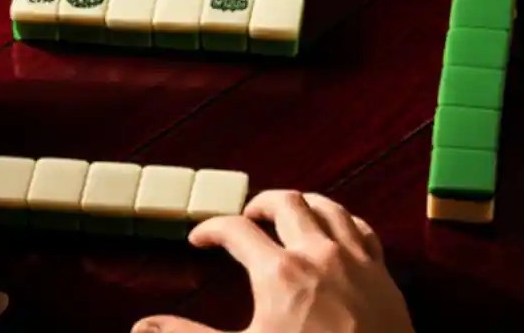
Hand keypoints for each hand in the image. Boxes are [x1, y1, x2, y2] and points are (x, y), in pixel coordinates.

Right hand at [133, 191, 412, 332]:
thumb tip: (142, 327)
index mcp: (279, 272)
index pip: (235, 231)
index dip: (211, 229)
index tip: (199, 239)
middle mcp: (316, 253)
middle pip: (285, 203)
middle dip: (259, 204)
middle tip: (245, 218)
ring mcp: (353, 259)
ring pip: (326, 206)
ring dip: (301, 203)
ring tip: (286, 213)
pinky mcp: (381, 273)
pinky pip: (361, 228)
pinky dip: (342, 219)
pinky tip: (334, 229)